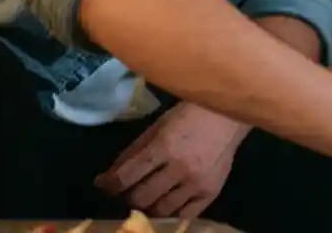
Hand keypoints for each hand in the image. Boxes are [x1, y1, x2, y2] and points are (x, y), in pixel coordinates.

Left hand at [95, 102, 247, 218]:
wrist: (228, 117)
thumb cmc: (189, 115)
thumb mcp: (158, 126)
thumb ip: (134, 151)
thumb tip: (110, 175)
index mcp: (164, 146)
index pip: (127, 176)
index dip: (109, 184)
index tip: (102, 185)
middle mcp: (180, 168)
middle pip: (142, 198)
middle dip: (128, 198)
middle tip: (126, 192)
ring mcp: (197, 183)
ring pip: (162, 210)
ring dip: (148, 208)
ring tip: (146, 200)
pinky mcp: (211, 192)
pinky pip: (185, 216)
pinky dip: (171, 215)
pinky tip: (165, 206)